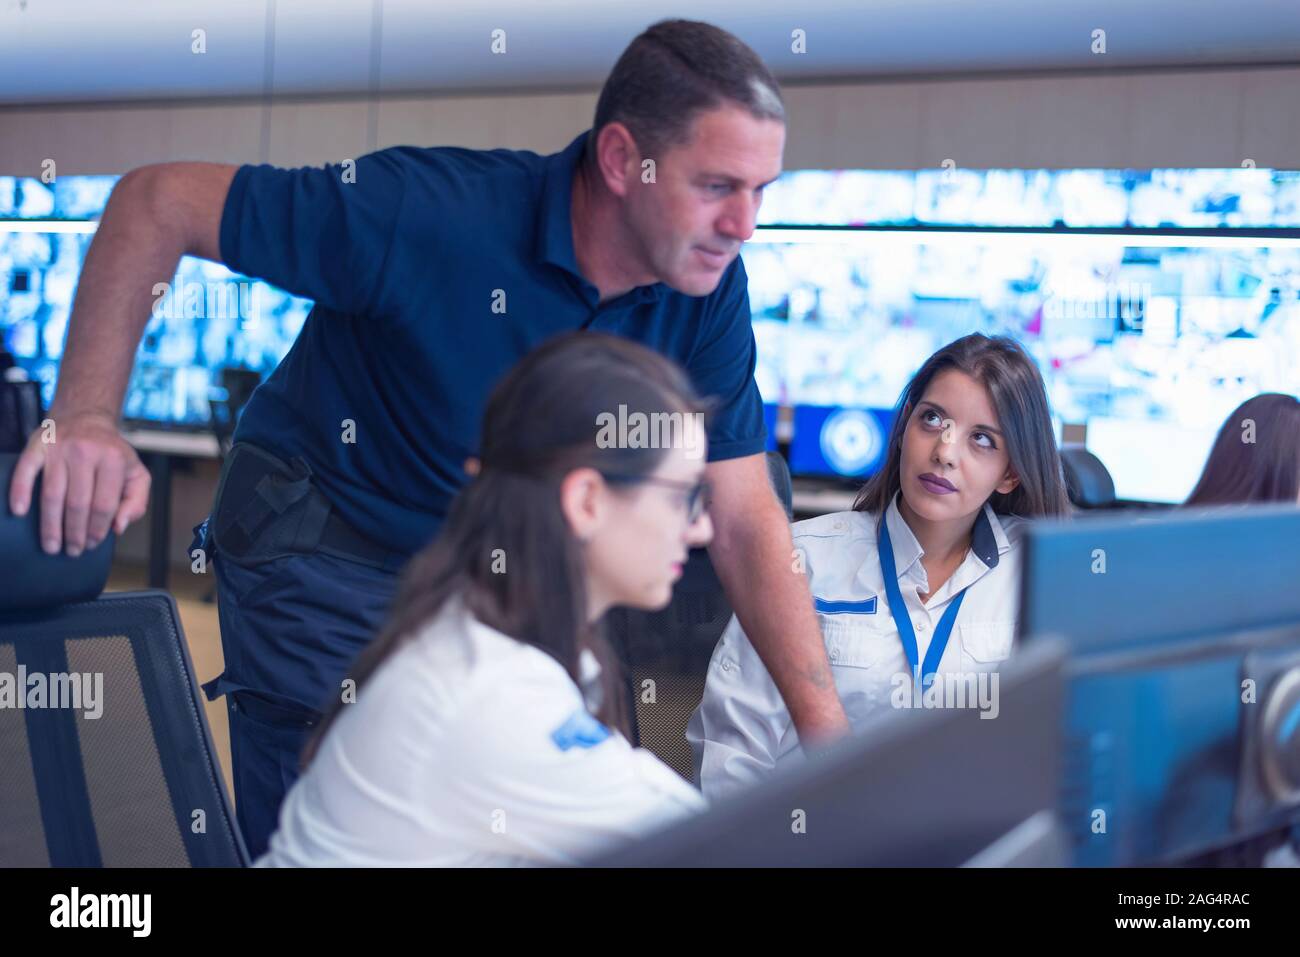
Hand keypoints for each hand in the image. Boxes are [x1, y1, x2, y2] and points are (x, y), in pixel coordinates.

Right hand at [7, 410, 150, 555]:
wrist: (86, 417)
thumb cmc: (112, 453)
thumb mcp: (136, 473)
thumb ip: (136, 502)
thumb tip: (118, 527)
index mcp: (113, 459)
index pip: (104, 504)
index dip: (98, 529)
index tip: (93, 544)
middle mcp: (86, 452)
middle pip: (77, 503)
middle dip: (75, 532)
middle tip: (72, 550)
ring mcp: (59, 448)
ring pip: (52, 494)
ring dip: (51, 525)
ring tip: (52, 545)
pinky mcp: (37, 445)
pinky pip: (25, 471)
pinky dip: (20, 492)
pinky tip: (19, 512)